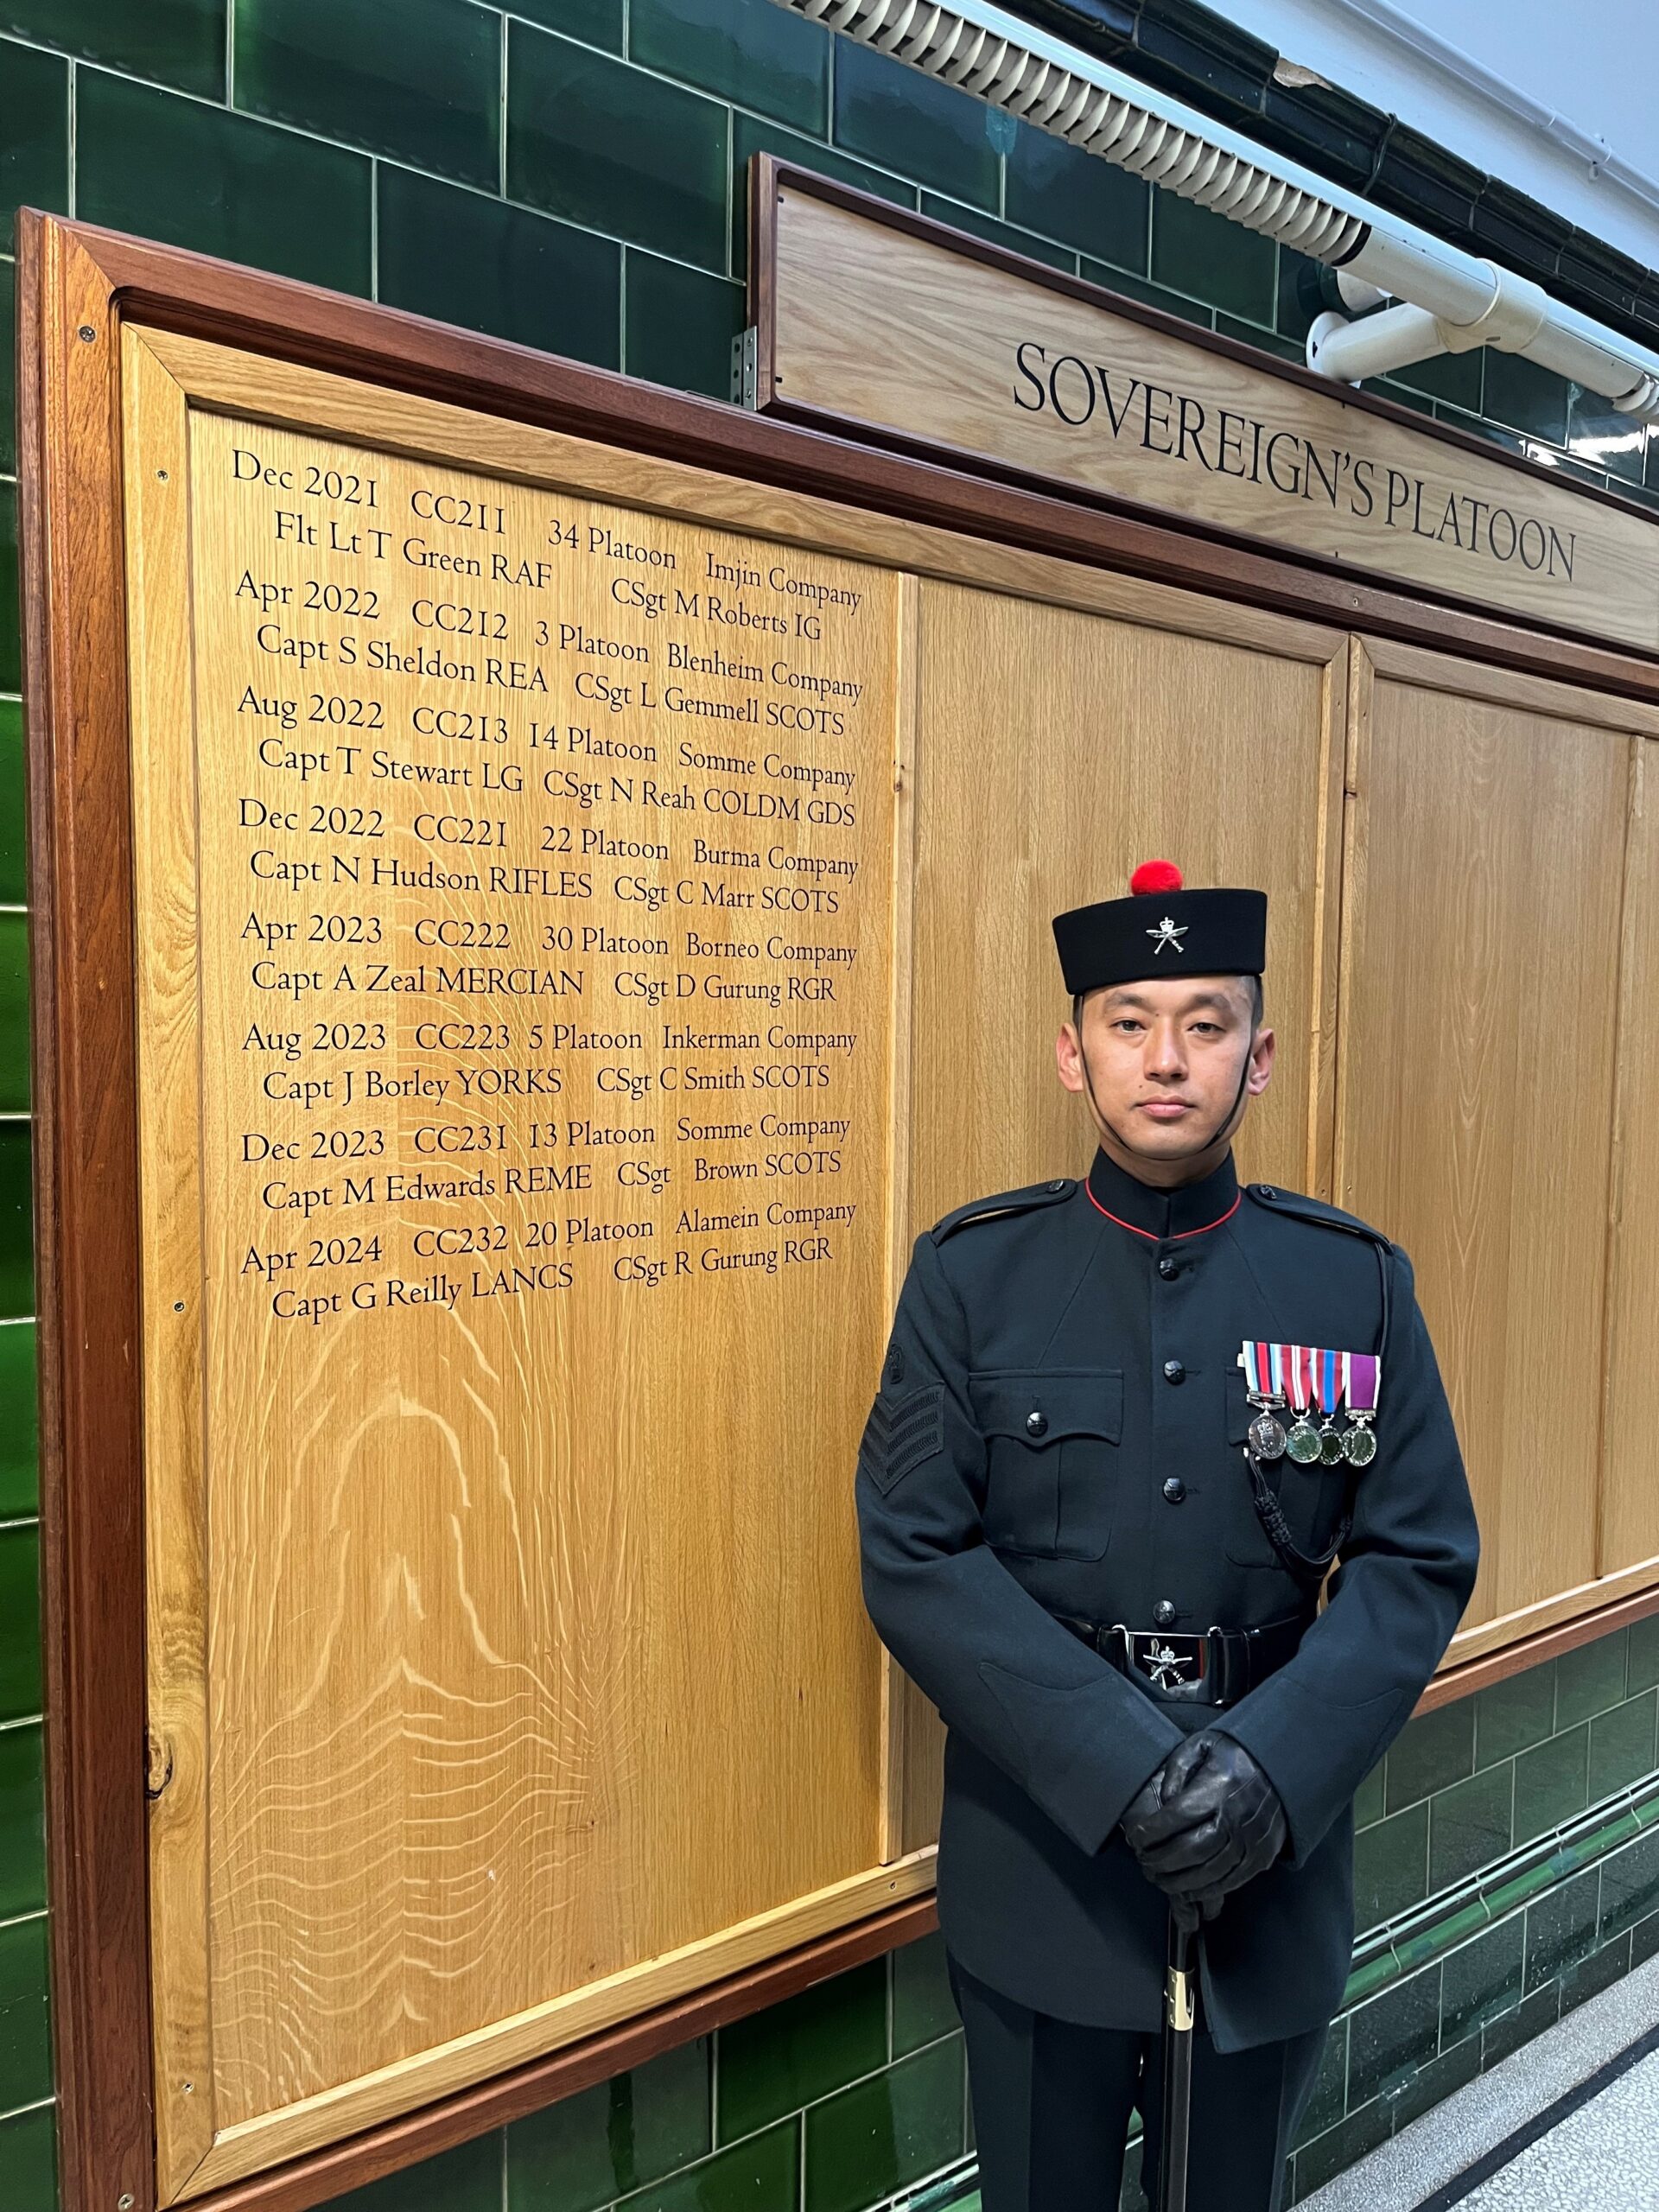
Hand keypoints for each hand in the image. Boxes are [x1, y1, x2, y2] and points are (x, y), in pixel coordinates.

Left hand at [1119, 1733, 1286, 1921]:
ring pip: (1210, 1871)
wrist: (1282, 1767)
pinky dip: (1206, 1890)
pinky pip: (1231, 1881)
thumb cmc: (1234, 1755)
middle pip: (1192, 1849)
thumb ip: (1178, 1768)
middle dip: (1162, 1861)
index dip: (1153, 1831)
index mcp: (1219, 1787)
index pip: (1178, 1816)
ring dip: (1180, 1881)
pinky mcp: (1262, 1856)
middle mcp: (1237, 1816)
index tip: (1136, 1838)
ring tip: (1159, 1880)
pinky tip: (1187, 1889)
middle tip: (1144, 1864)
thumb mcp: (1202, 1745)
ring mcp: (1252, 1840)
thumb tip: (1165, 1799)